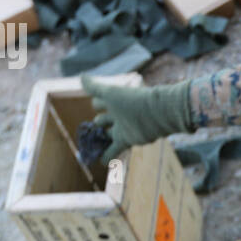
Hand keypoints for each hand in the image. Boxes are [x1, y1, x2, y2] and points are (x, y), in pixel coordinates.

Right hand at [81, 76, 195, 162]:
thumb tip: (81, 76)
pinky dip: (107, 156)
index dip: (96, 103)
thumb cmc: (133, 101)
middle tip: (87, 131)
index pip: (98, 102)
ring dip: (99, 140)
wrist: (158, 113)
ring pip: (106, 135)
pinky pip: (114, 150)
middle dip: (97, 123)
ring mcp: (123, 127)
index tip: (95, 105)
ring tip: (90, 147)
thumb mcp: (110, 93)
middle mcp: (118, 114)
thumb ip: (94, 87)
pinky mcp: (127, 140)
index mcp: (113, 100)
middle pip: (102, 120)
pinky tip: (102, 163)